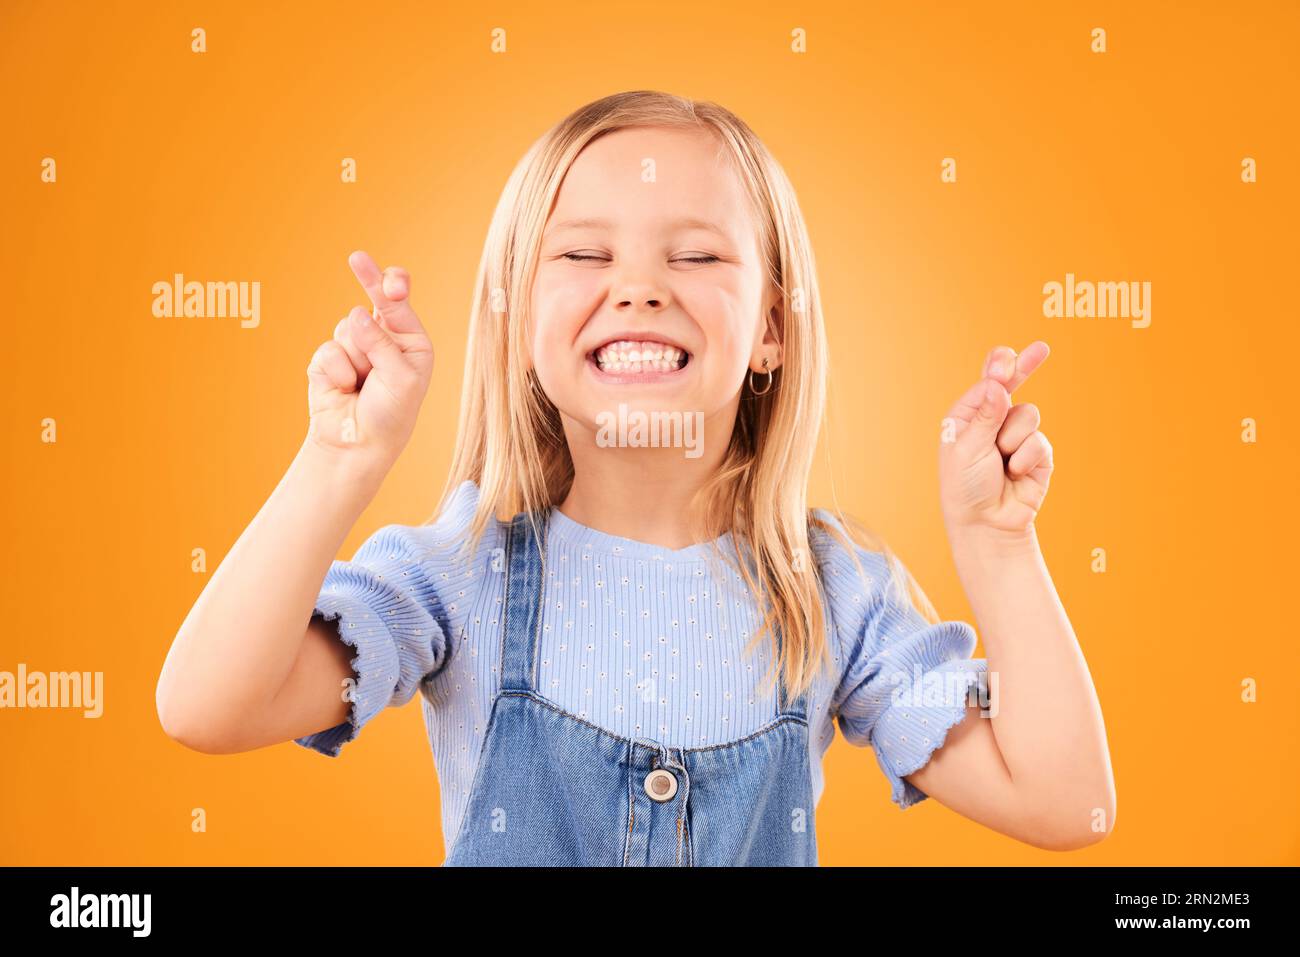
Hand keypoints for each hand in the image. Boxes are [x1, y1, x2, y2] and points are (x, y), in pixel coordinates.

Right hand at [304, 251, 434, 467]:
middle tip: (358, 258)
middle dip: (369, 279)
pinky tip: (344, 391)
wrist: (357, 446)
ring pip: (348, 328)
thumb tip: (356, 313)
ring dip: (357, 358)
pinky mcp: (328, 358)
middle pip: (374, 298)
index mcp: (411, 341)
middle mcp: (384, 338)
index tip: (389, 283)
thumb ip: (382, 344)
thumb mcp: (401, 379)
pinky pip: (329, 350)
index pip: (401, 304)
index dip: (393, 287)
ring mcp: (354, 346)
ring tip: (362, 385)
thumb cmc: (391, 415)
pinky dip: (338, 372)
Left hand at [938, 341, 1052, 535]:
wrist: (987, 525)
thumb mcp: (968, 448)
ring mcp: (1015, 437)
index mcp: (967, 417)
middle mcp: (991, 422)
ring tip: (1001, 461)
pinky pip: (1040, 441)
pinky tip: (1016, 474)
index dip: (999, 368)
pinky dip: (1028, 457)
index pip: (987, 383)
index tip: (1008, 359)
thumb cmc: (966, 487)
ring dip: (1015, 438)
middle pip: (1014, 386)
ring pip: (1029, 415)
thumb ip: (987, 416)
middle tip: (1042, 348)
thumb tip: (997, 384)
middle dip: (1025, 367)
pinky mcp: (1036, 455)